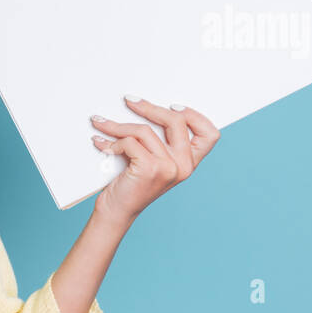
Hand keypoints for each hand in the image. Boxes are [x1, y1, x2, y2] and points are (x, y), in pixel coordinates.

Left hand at [89, 96, 219, 223]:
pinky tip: (102, 145)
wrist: (116, 212)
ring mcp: (168, 168)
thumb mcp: (153, 163)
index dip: (194, 115)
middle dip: (149, 107)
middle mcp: (183, 166)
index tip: (173, 106)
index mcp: (188, 163)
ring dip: (117, 126)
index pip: (209, 134)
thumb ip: (160, 144)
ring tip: (102, 124)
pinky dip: (112, 142)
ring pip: (144, 130)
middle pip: (176, 121)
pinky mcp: (150, 168)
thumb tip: (145, 108)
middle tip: (130, 101)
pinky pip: (130, 142)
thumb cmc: (130, 186)